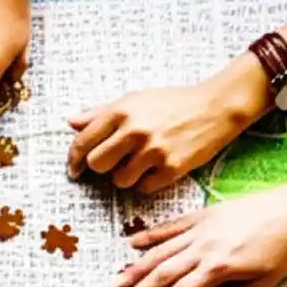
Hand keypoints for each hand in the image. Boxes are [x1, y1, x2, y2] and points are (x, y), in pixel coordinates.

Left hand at [67, 81, 261, 191]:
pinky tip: (157, 167)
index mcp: (122, 111)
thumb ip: (101, 113)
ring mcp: (153, 151)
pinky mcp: (171, 168)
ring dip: (126, 176)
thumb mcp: (135, 99)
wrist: (215, 107)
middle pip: (97, 165)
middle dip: (103, 167)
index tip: (74, 170)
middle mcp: (135, 130)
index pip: (84, 142)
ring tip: (141, 162)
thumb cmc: (172, 103)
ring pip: (119, 181)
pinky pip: (144, 188)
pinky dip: (147, 182)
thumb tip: (71, 123)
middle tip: (115, 162)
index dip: (74, 159)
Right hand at [116, 188, 286, 286]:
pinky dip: (150, 235)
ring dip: (138, 267)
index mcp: (219, 268)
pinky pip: (171, 226)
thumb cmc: (284, 251)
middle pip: (164, 273)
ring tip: (119, 281)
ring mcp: (201, 229)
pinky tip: (132, 244)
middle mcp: (204, 248)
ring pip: (161, 251)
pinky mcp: (203, 214)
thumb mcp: (262, 285)